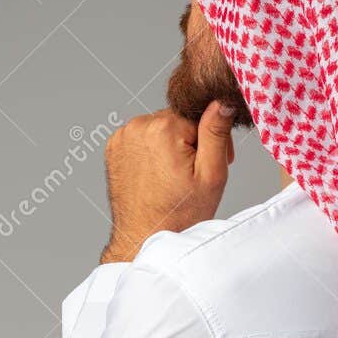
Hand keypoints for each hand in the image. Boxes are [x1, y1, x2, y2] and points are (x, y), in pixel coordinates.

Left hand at [99, 105, 234, 263]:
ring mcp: (122, 136)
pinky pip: (142, 137)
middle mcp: (138, 126)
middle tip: (194, 173)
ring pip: (159, 127)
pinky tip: (157, 174)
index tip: (216, 161)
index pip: (199, 115)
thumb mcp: (211, 174)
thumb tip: (223, 100)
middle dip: (190, 140)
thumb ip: (216, 132)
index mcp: (162, 128)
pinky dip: (152, 150)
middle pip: (177, 119)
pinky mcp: (114, 146)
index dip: (211, 137)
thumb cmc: (179, 214)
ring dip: (170, 144)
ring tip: (174, 176)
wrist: (143, 237)